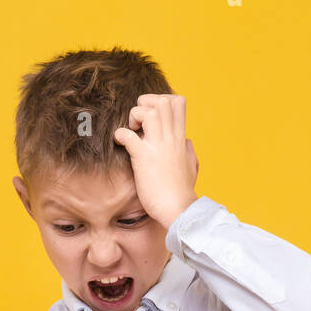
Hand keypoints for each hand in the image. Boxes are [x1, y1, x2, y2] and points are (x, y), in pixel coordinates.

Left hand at [113, 94, 199, 229]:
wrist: (178, 210)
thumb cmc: (182, 191)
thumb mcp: (192, 165)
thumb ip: (188, 151)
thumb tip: (187, 141)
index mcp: (180, 138)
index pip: (178, 101)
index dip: (161, 100)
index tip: (151, 116)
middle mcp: (171, 138)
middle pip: (163, 101)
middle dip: (145, 104)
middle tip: (138, 122)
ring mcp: (158, 147)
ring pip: (149, 112)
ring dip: (135, 116)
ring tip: (131, 130)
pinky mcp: (144, 158)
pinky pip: (129, 136)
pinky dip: (120, 135)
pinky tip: (119, 142)